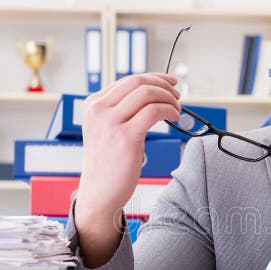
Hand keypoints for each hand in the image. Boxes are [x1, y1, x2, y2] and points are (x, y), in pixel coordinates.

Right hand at [75, 73, 180, 225]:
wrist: (100, 191)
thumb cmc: (108, 163)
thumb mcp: (106, 128)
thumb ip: (120, 110)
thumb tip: (150, 94)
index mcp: (93, 104)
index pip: (128, 80)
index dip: (153, 78)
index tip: (169, 83)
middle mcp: (99, 109)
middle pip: (138, 82)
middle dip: (163, 85)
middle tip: (176, 95)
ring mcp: (110, 122)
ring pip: (147, 93)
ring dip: (168, 98)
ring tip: (176, 109)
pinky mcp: (125, 136)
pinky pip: (153, 112)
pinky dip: (168, 110)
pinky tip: (174, 118)